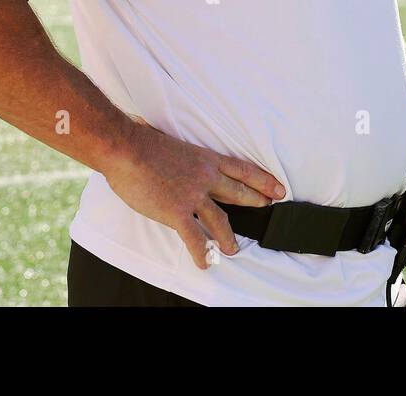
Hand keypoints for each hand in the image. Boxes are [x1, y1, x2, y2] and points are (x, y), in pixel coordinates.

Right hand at [103, 120, 285, 269]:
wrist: (127, 148)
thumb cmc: (144, 143)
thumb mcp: (176, 146)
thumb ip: (186, 159)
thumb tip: (181, 163)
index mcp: (206, 159)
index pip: (243, 170)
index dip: (263, 180)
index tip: (278, 188)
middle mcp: (206, 177)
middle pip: (239, 192)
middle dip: (257, 201)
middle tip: (270, 208)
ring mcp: (193, 196)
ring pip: (221, 220)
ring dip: (229, 238)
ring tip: (233, 249)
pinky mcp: (177, 212)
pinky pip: (195, 238)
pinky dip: (202, 253)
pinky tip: (205, 263)